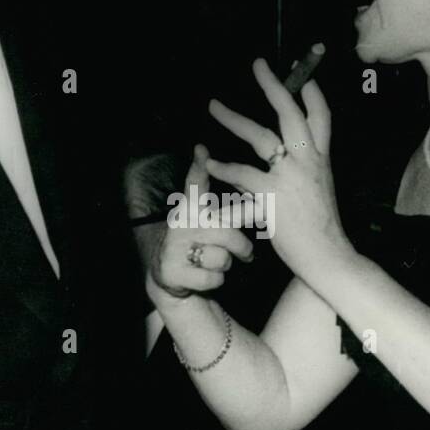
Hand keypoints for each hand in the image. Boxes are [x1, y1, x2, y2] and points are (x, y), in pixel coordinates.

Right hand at [146, 144, 254, 306]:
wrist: (171, 273)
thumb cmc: (203, 240)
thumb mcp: (212, 220)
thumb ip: (234, 205)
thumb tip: (257, 190)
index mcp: (191, 207)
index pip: (195, 184)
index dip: (199, 167)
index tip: (201, 149)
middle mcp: (180, 223)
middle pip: (227, 233)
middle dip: (242, 247)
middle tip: (245, 253)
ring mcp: (173, 247)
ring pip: (221, 259)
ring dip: (226, 265)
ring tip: (216, 262)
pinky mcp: (172, 271)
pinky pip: (213, 278)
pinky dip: (216, 281)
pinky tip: (204, 275)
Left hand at [206, 56, 352, 285]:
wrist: (328, 256)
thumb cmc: (318, 229)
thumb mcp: (314, 192)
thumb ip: (289, 175)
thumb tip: (257, 167)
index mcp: (321, 160)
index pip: (321, 117)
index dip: (312, 92)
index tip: (303, 72)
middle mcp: (308, 162)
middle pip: (291, 113)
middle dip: (274, 85)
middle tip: (257, 65)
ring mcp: (291, 176)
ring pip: (260, 137)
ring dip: (234, 119)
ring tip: (214, 106)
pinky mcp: (273, 196)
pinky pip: (242, 175)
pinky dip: (223, 167)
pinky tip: (208, 162)